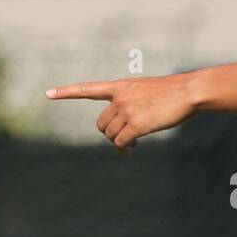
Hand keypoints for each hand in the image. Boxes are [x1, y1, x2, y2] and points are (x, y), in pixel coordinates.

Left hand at [46, 74, 195, 149]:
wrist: (189, 91)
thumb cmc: (171, 93)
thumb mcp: (145, 92)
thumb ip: (129, 105)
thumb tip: (122, 134)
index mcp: (120, 86)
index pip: (88, 89)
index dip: (66, 92)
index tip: (48, 93)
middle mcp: (120, 97)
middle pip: (101, 124)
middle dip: (110, 133)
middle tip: (124, 138)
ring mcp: (127, 110)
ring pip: (111, 135)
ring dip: (120, 142)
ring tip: (132, 144)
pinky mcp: (136, 124)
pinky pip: (121, 142)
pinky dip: (125, 149)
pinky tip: (132, 149)